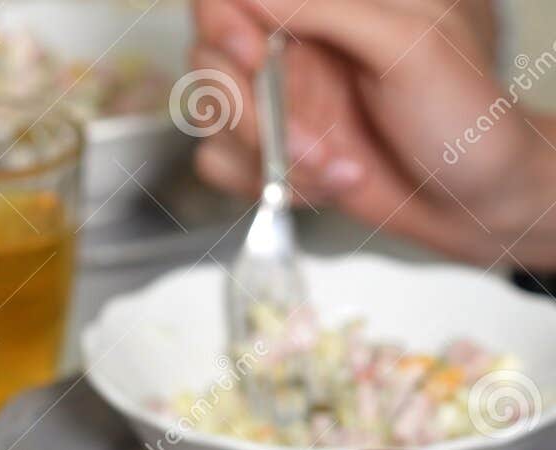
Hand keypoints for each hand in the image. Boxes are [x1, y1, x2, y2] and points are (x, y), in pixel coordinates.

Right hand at [190, 0, 555, 264]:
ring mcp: (278, 101)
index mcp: (328, 6)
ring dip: (270, 155)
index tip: (251, 56)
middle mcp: (293, 48)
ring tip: (335, 166)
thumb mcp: (406, 43)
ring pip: (211, 119)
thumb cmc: (461, 113)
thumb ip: (328, 9)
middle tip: (308, 137)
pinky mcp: (269, 152)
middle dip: (250, 111)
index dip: (223, 21)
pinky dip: (264, 183)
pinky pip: (220, 164)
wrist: (471, 198)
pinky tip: (323, 182)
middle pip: (210, 59)